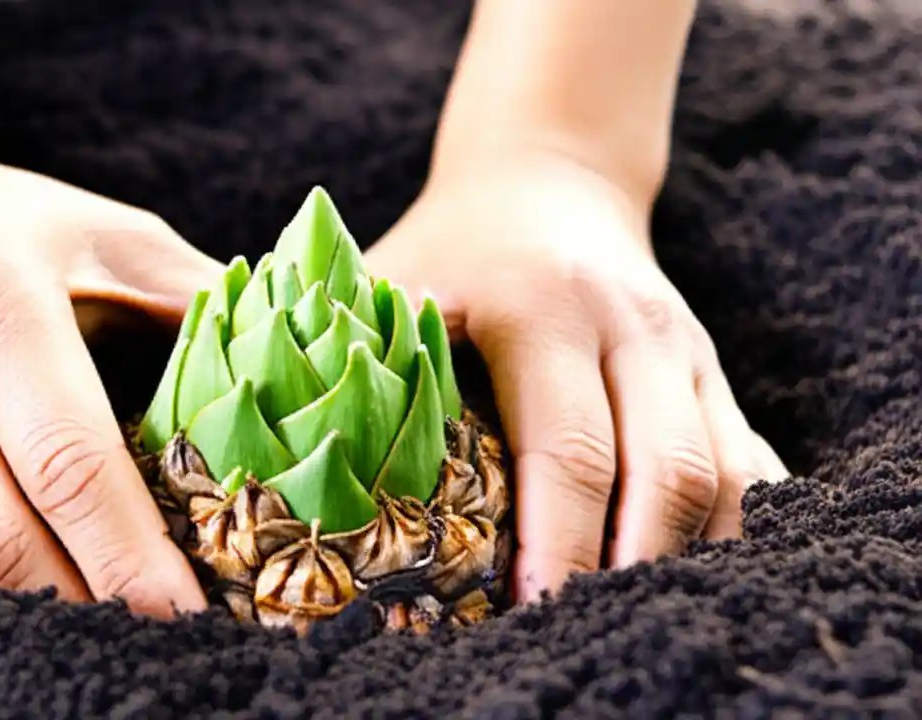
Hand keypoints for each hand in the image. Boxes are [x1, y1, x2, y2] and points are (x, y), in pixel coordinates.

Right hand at [0, 144, 218, 616]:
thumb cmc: (11, 230)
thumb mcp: (113, 232)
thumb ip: (197, 295)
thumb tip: (303, 358)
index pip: (67, 458)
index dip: (131, 550)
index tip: (188, 610)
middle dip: (77, 604)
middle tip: (148, 635)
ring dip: (4, 617)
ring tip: (80, 632)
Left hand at [366, 151, 787, 601]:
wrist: (544, 180)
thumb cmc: (450, 250)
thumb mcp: (392, 281)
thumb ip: (353, 360)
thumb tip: (297, 469)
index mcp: (544, 310)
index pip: (567, 448)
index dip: (558, 540)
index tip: (532, 609)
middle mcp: (633, 327)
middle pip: (668, 473)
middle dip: (633, 566)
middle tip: (582, 630)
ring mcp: (688, 348)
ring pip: (726, 476)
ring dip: (686, 556)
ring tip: (630, 616)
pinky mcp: (713, 371)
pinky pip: (747, 461)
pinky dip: (728, 527)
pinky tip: (680, 571)